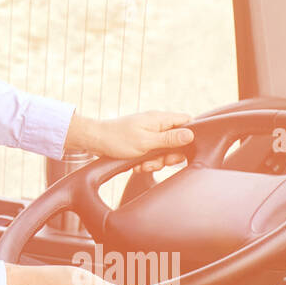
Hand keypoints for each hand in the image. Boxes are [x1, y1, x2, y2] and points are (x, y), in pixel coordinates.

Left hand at [64, 110, 193, 172]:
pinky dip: (146, 162)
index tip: (181, 150)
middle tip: (159, 161)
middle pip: (177, 141)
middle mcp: (157, 125)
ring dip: (156, 161)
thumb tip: (191, 135)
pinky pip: (152, 155)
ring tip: (143, 164)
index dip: (189, 136)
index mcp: (160, 119)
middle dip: (169, 155)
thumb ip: (169, 139)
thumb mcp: (146, 142)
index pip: (187, 121)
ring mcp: (149, 134)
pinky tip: (137, 165)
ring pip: (164, 151)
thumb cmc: (118, 139)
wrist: (94, 141)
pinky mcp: (142, 143)